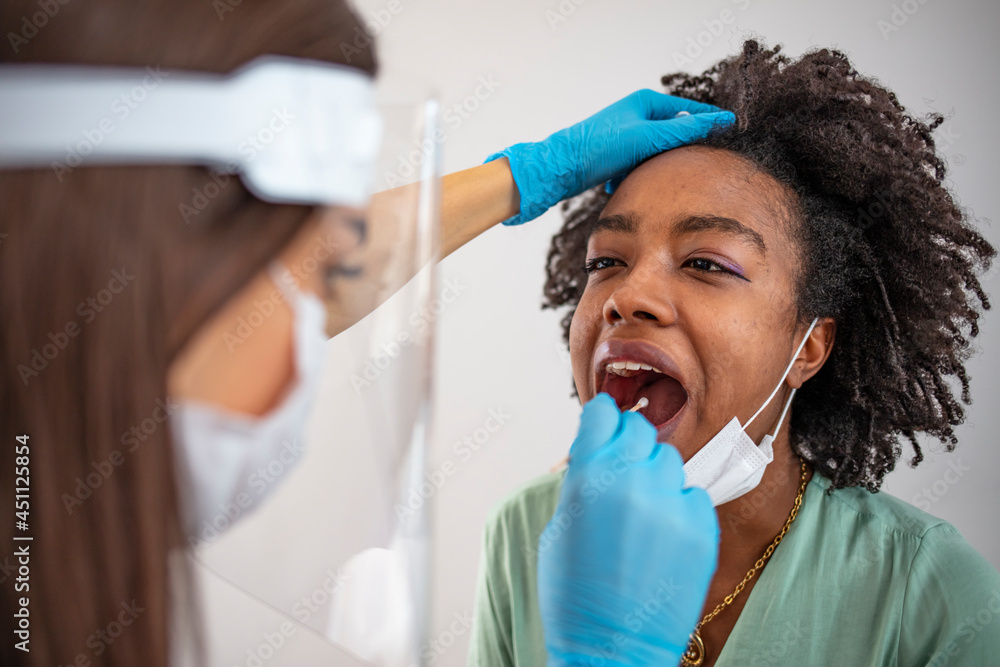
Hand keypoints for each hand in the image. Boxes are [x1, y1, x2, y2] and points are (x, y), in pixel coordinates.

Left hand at [486, 89, 733, 224]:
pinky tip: (619, 187)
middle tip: (695, 168)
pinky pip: (635, 168)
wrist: (557, 170)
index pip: (689, 111)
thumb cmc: (598, 148)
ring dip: (653, 168)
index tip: (734, 132)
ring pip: (654, 155)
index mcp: (645, 103)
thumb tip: (719, 122)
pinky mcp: (613, 157)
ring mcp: (624, 136)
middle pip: (672, 135)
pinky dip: (632, 177)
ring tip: (651, 180)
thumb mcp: (646, 138)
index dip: (710, 123)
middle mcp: (635, 116)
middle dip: (677, 153)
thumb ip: (682, 132)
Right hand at [538, 393, 719, 666]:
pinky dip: (680, 508)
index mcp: (588, 476)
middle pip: (639, 430)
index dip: (602, 421)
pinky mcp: (700, 526)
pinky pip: (692, 495)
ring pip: (669, 460)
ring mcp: (669, 502)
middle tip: (623, 475)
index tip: (605, 427)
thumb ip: (581, 481)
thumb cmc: (576, 595)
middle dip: (629, 447)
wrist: (611, 647)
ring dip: (656, 477)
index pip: (603, 413)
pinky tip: (663, 538)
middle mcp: (631, 480)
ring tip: (644, 515)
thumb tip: (596, 452)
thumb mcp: (560, 527)